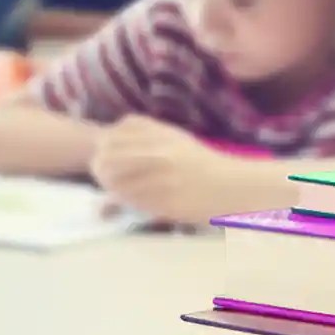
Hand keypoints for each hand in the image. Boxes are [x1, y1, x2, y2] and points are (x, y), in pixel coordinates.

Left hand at [91, 115, 272, 225]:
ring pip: (115, 179)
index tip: (105, 153)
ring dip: (109, 187)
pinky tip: (128, 203)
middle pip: (109, 154)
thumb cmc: (205, 166)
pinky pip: (131, 200)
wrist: (234, 188)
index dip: (105, 143)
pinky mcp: (165, 200)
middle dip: (100, 167)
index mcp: (164, 134)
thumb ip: (146, 136)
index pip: (118, 131)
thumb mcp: (176, 140)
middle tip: (103, 177)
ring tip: (113, 192)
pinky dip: (123, 202)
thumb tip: (106, 143)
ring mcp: (162, 177)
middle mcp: (161, 152)